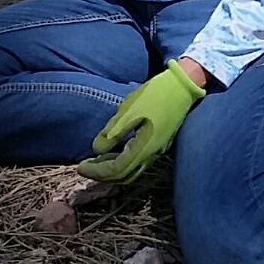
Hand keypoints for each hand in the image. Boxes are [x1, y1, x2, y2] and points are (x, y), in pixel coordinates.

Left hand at [77, 60, 205, 183]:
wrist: (182, 86)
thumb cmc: (154, 95)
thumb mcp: (129, 111)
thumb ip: (112, 132)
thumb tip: (96, 149)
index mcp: (144, 148)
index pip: (116, 170)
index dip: (97, 171)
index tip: (80, 166)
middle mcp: (151, 154)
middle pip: (124, 176)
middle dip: (103, 175)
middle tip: (85, 168)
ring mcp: (157, 151)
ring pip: (131, 171)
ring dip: (112, 170)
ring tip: (96, 161)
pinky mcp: (158, 144)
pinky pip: (137, 161)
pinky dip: (122, 161)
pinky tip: (113, 151)